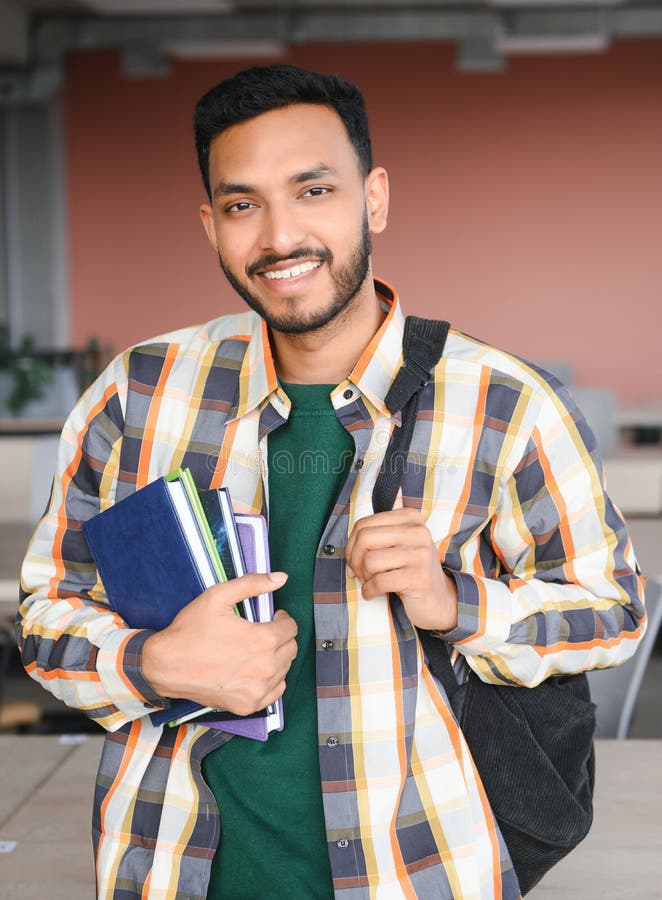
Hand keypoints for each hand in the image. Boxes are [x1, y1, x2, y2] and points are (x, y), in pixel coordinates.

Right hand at [142, 572, 296, 715]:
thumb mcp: (218, 596)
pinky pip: (275, 692)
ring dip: (276, 658)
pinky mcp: (248, 705)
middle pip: (291, 648)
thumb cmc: (190, 630)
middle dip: (280, 637)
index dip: (281, 619)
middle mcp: (265, 668)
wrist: (166, 665)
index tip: (270, 617)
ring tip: (255, 650)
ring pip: (285, 669)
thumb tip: (281, 577)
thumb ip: (252, 584)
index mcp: (262, 640)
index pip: (291, 628)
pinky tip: (253, 670)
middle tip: (261, 632)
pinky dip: (270, 681)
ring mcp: (257, 690)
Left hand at [345, 508, 457, 631]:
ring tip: (370, 582)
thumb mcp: (401, 541)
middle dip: (354, 560)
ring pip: (370, 561)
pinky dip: (369, 590)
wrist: (438, 599)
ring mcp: (420, 554)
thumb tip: (384, 481)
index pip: (363, 524)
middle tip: (359, 573)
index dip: (351, 545)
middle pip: (364, 539)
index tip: (354, 560)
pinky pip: (379, 581)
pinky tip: (373, 593)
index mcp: (410, 517)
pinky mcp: (418, 577)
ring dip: (364, 577)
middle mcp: (418, 532)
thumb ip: (386, 521)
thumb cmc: (412, 569)